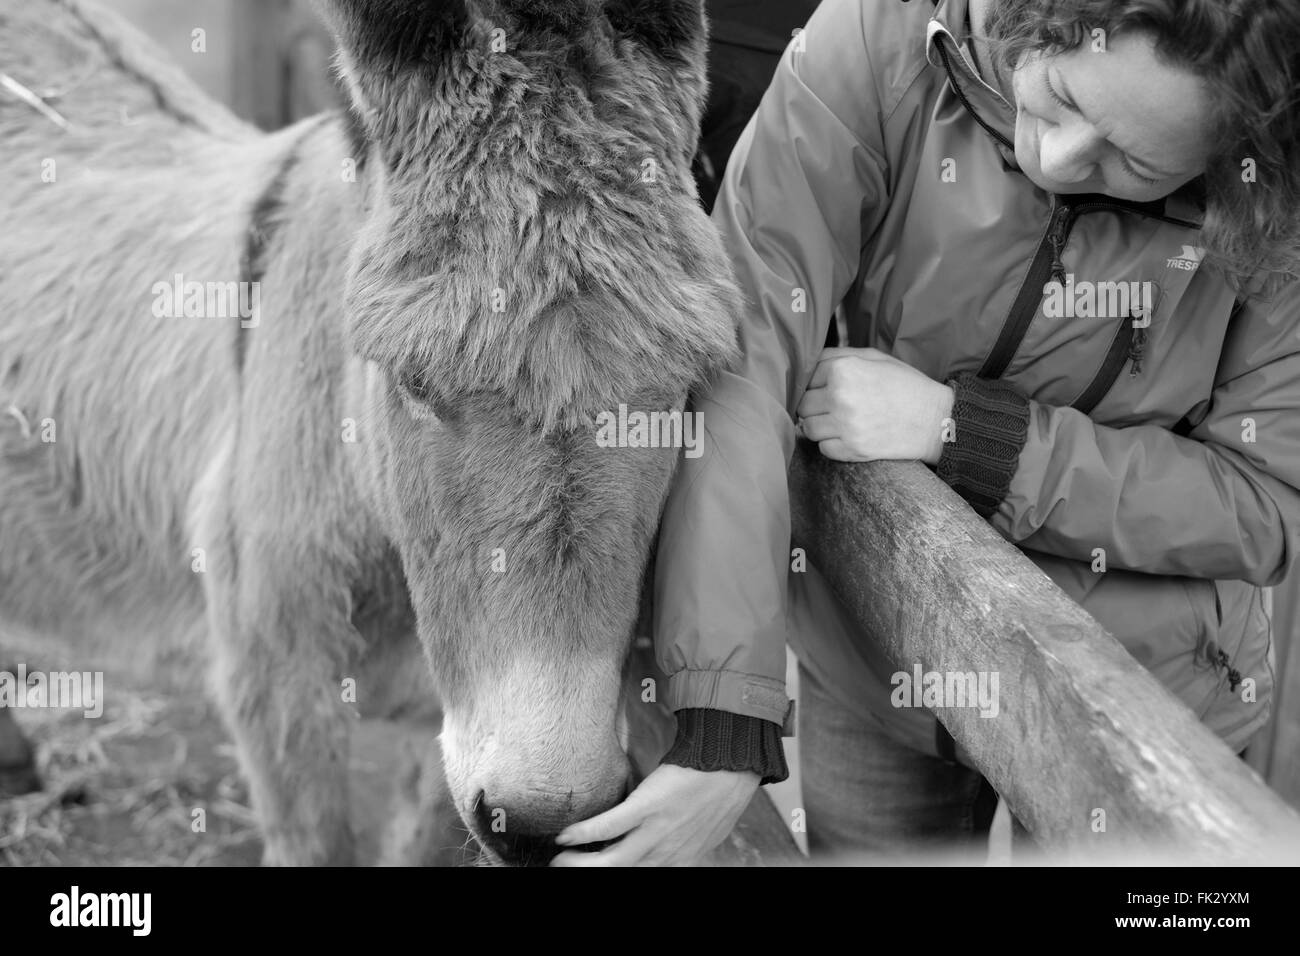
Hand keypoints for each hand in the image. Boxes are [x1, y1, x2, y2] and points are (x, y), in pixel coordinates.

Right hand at [550, 763, 758, 866]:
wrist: (731, 767)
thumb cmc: (720, 795)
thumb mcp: (704, 832)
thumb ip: (682, 844)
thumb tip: (670, 845)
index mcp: (678, 860)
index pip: (638, 876)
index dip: (613, 874)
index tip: (595, 867)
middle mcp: (664, 853)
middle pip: (617, 873)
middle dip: (586, 873)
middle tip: (563, 866)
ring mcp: (655, 831)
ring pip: (609, 861)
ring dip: (579, 862)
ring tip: (560, 857)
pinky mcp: (647, 806)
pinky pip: (609, 826)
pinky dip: (584, 833)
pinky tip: (566, 835)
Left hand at [796, 347, 954, 463]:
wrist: (935, 419)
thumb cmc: (905, 384)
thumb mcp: (874, 357)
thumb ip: (839, 356)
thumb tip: (808, 363)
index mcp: (844, 369)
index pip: (806, 378)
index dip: (815, 384)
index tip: (827, 388)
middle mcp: (840, 396)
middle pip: (803, 405)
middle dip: (815, 405)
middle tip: (834, 406)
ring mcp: (845, 425)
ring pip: (809, 428)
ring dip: (820, 426)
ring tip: (841, 421)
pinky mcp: (853, 449)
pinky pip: (823, 448)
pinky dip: (832, 444)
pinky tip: (849, 436)